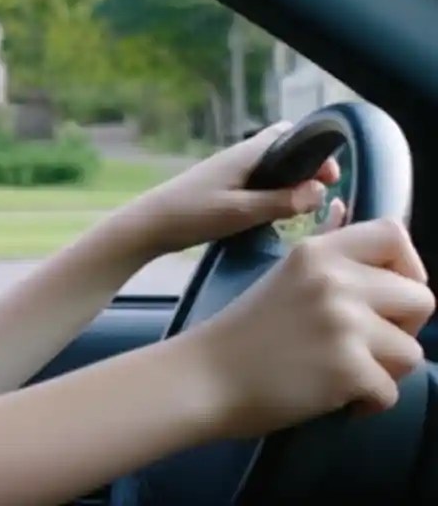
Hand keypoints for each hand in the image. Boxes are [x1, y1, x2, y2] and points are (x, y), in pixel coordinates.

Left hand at [125, 122, 339, 257]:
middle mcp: (240, 158)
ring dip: (292, 183)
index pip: (290, 134)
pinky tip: (279, 216)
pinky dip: (274, 193)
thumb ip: (281, 202)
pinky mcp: (222, 190)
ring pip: (272, 170)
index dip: (316, 151)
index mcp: (246, 154)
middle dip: (308, 168)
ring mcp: (230, 174)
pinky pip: (258, 185)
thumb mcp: (241, 211)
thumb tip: (319, 192)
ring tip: (306, 207)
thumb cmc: (192, 214)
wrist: (149, 225)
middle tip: (322, 194)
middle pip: (284, 152)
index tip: (332, 177)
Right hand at [189, 218, 433, 438]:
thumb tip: (347, 215)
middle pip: (421, 298)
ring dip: (385, 369)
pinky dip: (368, 403)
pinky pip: (391, 391)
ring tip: (343, 373)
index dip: (408, 266)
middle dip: (402, 327)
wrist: (203, 378)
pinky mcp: (348, 369)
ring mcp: (344, 325)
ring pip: (412, 350)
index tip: (389, 293)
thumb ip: (325, 258)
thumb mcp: (281, 277)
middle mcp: (335, 281)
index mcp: (317, 253)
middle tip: (364, 344)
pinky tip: (336, 398)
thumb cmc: (240, 334)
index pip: (394, 235)